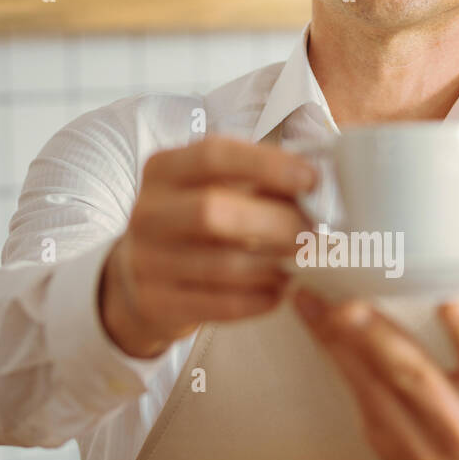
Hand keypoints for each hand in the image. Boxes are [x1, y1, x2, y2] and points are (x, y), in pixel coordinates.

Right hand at [100, 136, 316, 357]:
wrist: (139, 279)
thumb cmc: (194, 226)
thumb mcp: (211, 190)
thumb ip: (256, 181)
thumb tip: (319, 185)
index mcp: (163, 170)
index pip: (213, 155)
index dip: (266, 165)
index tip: (310, 179)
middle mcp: (147, 213)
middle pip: (213, 211)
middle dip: (276, 222)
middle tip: (315, 234)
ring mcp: (147, 261)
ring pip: (222, 265)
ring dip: (273, 266)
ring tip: (300, 265)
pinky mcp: (157, 303)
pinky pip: (220, 304)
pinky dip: (259, 299)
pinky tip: (278, 292)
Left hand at [292, 272, 458, 459]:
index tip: (448, 300)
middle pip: (417, 379)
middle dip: (381, 339)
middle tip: (351, 306)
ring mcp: (421, 442)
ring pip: (376, 390)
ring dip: (342, 346)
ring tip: (320, 307)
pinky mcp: (389, 445)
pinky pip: (358, 397)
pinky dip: (336, 357)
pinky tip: (318, 325)